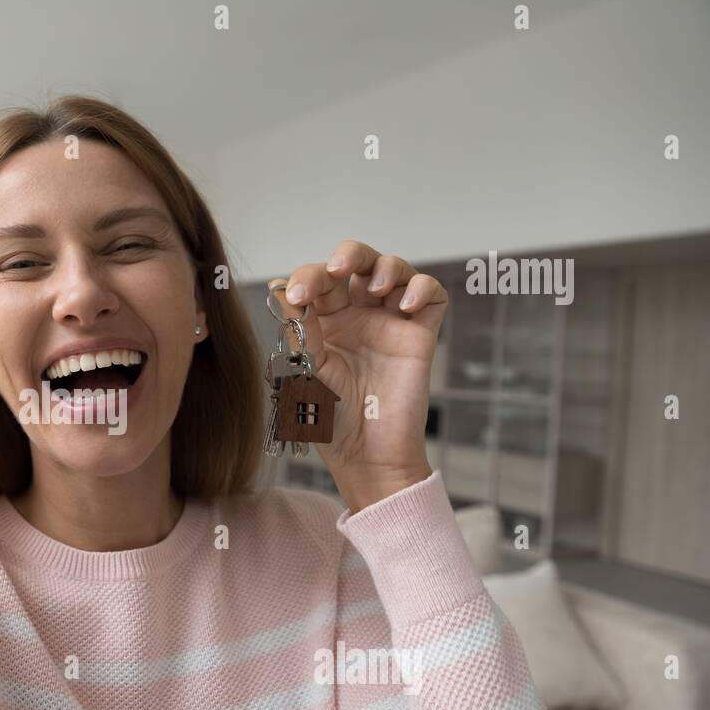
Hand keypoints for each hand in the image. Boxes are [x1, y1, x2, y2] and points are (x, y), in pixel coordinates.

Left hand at [270, 239, 447, 511]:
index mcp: (325, 321)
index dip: (309, 277)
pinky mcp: (420, 335)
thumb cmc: (330, 420)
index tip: (300, 295)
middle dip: (349, 254)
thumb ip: (299, 328)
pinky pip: (431, 296)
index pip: (320, 280)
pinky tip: (403, 306)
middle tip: (338, 269)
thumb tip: (278, 285)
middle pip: (358, 262)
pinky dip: (421, 288)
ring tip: (375, 288)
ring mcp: (390, 323)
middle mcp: (358, 316)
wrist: (365, 455)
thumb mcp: (307, 370)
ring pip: (395, 270)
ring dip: (385, 266)